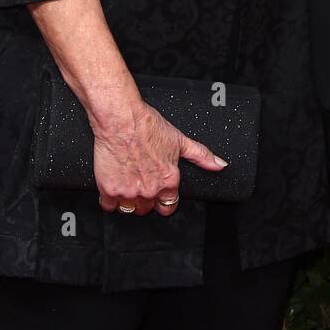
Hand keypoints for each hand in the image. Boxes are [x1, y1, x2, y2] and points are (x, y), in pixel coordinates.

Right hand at [93, 101, 226, 215]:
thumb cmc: (148, 126)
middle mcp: (150, 190)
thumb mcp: (180, 140)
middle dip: (146, 199)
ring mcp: (129, 192)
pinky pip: (109, 206)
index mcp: (168, 180)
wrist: (122, 120)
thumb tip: (219, 165)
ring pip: (130, 209)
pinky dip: (110, 198)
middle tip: (141, 181)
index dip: (165, 199)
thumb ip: (201, 155)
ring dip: (129, 200)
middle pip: (148, 209)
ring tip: (128, 182)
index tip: (159, 191)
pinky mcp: (109, 190)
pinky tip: (114, 184)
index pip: (169, 205)